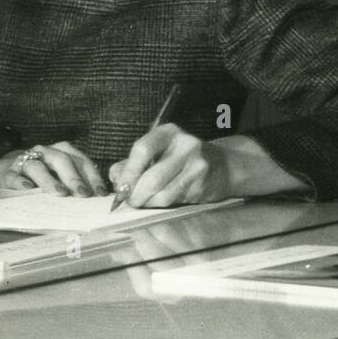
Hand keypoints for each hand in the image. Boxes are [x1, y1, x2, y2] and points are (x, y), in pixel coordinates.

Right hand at [0, 142, 108, 196]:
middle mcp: (44, 152)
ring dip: (50, 180)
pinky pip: (14, 176)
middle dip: (74, 178)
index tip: (100, 192)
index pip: (81, 161)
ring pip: (37, 167)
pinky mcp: (8, 173)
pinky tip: (28, 188)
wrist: (8, 170)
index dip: (92, 177)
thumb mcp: (60, 176)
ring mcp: (25, 161)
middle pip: (61, 160)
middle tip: (83, 194)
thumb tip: (96, 198)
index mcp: (62, 151)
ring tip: (60, 192)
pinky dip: (21, 182)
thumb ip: (76, 183)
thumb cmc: (41, 176)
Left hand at [108, 124, 232, 207]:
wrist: (222, 166)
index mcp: (169, 132)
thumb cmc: (180, 160)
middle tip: (130, 201)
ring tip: (146, 201)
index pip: (142, 149)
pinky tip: (162, 200)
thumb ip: (132, 164)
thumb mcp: (157, 153)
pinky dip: (161, 206)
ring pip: (162, 194)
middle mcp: (185, 144)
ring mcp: (197, 164)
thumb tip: (116, 178)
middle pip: (151, 177)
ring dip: (148, 203)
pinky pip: (174, 201)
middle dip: (135, 195)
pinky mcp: (203, 183)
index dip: (128, 172)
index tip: (120, 187)